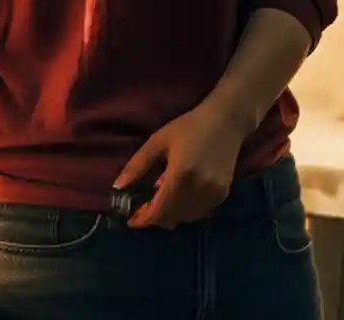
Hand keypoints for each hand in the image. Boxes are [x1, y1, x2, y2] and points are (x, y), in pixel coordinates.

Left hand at [114, 104, 247, 229]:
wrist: (226, 122)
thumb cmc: (188, 127)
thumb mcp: (157, 142)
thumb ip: (137, 166)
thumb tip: (117, 187)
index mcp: (180, 176)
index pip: (159, 211)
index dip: (144, 220)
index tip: (131, 221)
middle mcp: (199, 189)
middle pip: (172, 218)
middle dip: (155, 218)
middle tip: (141, 209)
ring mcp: (214, 194)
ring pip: (187, 218)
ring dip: (170, 215)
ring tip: (159, 200)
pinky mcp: (223, 194)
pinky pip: (200, 212)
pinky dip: (186, 210)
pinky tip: (179, 196)